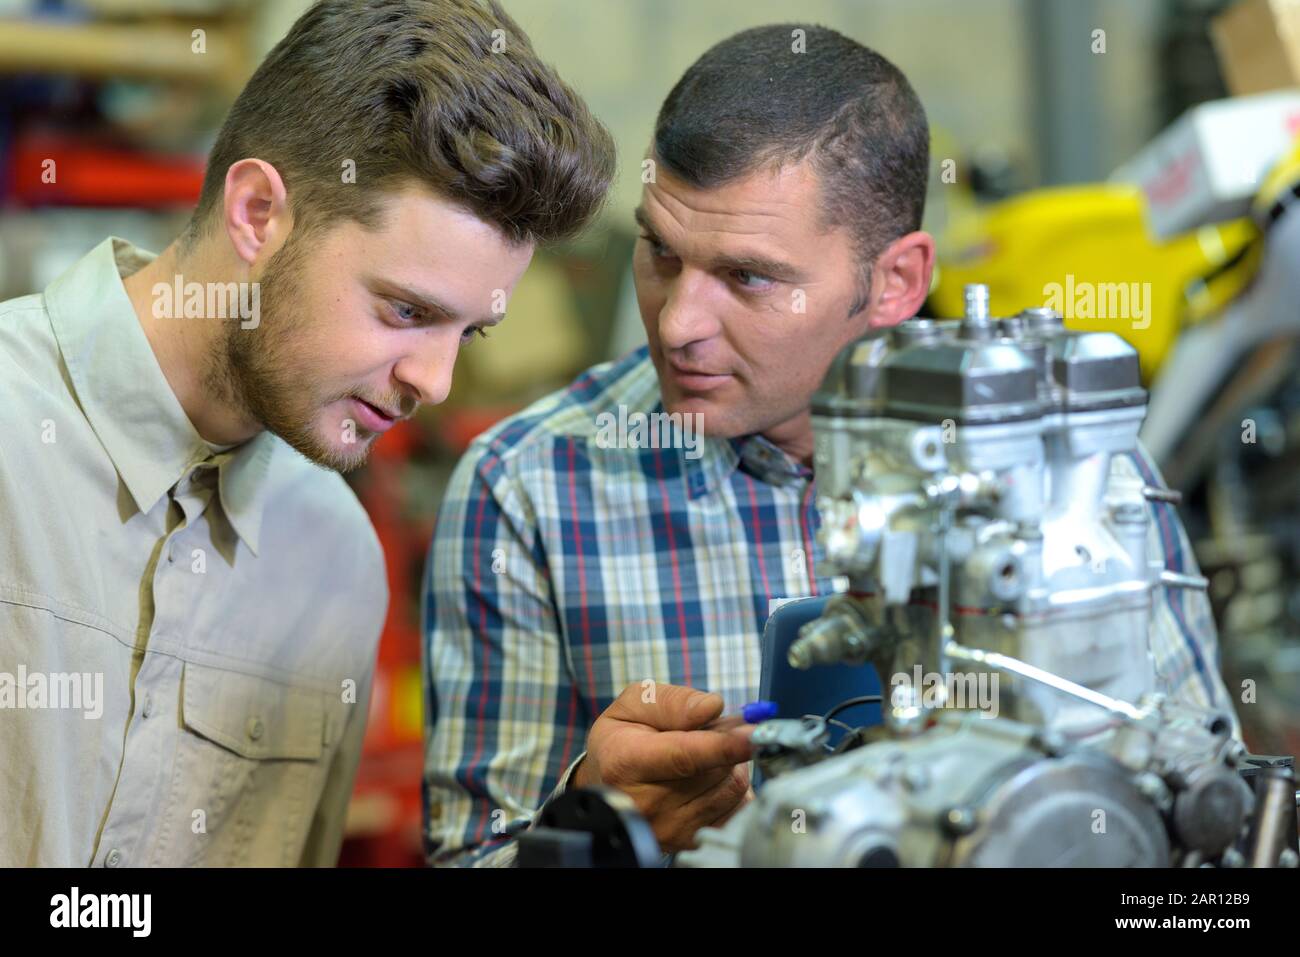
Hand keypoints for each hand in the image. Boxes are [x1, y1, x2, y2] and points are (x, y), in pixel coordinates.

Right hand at [571, 682, 755, 851]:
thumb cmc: (622, 739)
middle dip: (726, 743)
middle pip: (716, 770)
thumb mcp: (634, 704)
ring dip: (732, 764)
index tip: (753, 735)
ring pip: (732, 789)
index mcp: (627, 763)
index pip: (684, 757)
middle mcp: (646, 804)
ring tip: (704, 755)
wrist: (607, 784)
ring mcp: (668, 829)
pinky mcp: (689, 842)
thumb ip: (672, 702)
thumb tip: (711, 708)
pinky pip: (736, 810)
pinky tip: (711, 779)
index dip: (723, 746)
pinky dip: (733, 788)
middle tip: (709, 731)